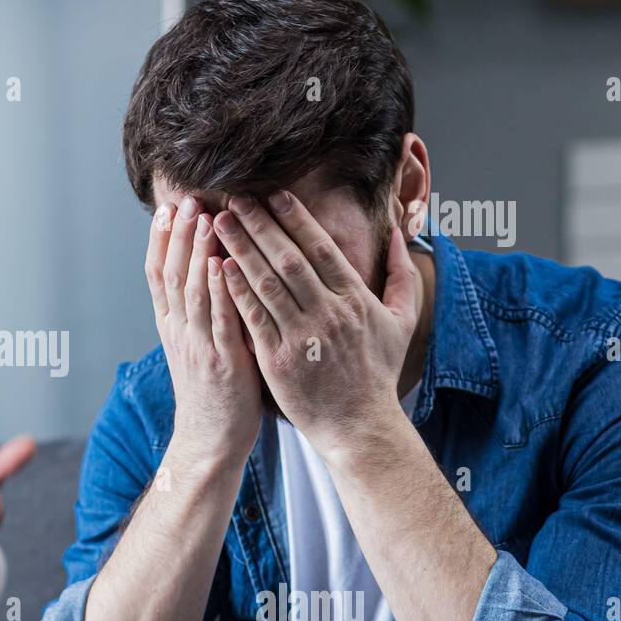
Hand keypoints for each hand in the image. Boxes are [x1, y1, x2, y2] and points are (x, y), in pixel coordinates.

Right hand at [145, 195, 262, 458]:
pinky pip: (219, 321)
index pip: (158, 275)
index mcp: (171, 326)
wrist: (211, 441)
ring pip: (192, 292)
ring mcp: (198, 346)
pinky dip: (219, 290)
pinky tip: (223, 264)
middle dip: (177, 234)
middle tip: (184, 198)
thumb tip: (211, 269)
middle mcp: (178, 332)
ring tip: (203, 217)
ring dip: (197, 252)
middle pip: (172, 275)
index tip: (166, 207)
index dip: (160, 240)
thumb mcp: (198, 345)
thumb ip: (201, 310)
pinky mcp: (221, 362)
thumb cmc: (214, 392)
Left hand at [214, 191, 418, 459]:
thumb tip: (400, 236)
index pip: (322, 248)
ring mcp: (302, 338)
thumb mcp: (401, 322)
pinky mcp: (278, 361)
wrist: (359, 426)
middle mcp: (329, 314)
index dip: (296, 218)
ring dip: (240, 249)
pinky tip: (219, 267)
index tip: (273, 193)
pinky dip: (236, 291)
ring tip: (218, 223)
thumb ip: (402, 275)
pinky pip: (253, 318)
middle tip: (234, 197)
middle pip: (289, 258)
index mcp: (355, 300)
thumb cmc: (376, 374)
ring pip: (267, 283)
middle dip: (260, 224)